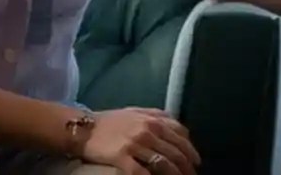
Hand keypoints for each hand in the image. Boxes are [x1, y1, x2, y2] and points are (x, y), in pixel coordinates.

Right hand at [80, 107, 200, 174]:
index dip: (191, 151)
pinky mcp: (122, 156)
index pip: (181, 136)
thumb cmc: (111, 121)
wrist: (84, 128)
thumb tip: (179, 126)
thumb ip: (158, 116)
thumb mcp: (137, 112)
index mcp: (154, 119)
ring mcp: (135, 143)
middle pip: (175, 152)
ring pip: (163, 163)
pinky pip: (141, 172)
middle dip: (187, 167)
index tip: (196, 162)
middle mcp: (148, 130)